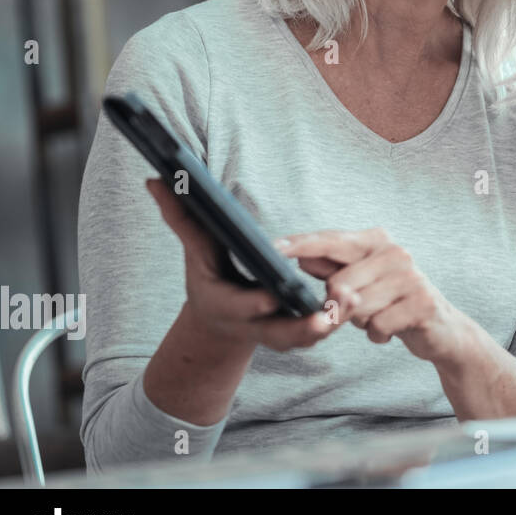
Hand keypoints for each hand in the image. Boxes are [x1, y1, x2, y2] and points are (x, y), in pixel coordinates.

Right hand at [145, 178, 342, 351]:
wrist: (222, 321)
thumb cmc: (210, 276)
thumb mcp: (195, 250)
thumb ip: (180, 218)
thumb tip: (155, 178)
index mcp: (225, 304)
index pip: (240, 305)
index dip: (255, 303)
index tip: (272, 297)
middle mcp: (253, 324)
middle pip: (278, 332)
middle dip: (302, 328)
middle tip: (325, 317)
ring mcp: (278, 333)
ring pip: (306, 336)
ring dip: (330, 323)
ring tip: (354, 302)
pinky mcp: (299, 334)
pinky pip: (321, 331)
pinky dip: (339, 319)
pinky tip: (360, 300)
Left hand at [276, 227, 468, 362]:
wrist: (442, 328)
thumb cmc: (393, 301)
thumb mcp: (361, 282)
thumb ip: (332, 268)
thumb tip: (300, 256)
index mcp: (378, 241)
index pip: (332, 240)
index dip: (301, 244)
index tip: (274, 248)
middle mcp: (396, 252)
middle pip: (338, 283)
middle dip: (340, 305)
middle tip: (360, 309)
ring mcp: (412, 276)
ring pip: (357, 308)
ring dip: (362, 322)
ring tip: (380, 316)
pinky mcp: (423, 303)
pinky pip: (377, 326)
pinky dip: (378, 335)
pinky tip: (392, 329)